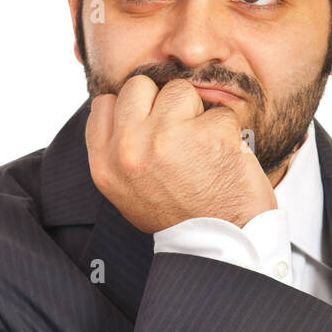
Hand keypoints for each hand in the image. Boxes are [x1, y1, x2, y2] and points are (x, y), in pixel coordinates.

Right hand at [85, 75, 275, 231]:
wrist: (221, 245)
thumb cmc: (178, 217)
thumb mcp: (127, 192)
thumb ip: (118, 150)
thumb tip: (119, 107)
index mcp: (105, 165)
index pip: (106, 104)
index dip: (133, 110)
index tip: (151, 130)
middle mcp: (129, 149)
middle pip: (139, 86)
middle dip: (162, 105)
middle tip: (180, 140)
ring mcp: (167, 138)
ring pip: (181, 91)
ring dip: (197, 115)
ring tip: (201, 152)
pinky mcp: (208, 135)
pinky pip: (219, 112)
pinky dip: (227, 133)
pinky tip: (223, 161)